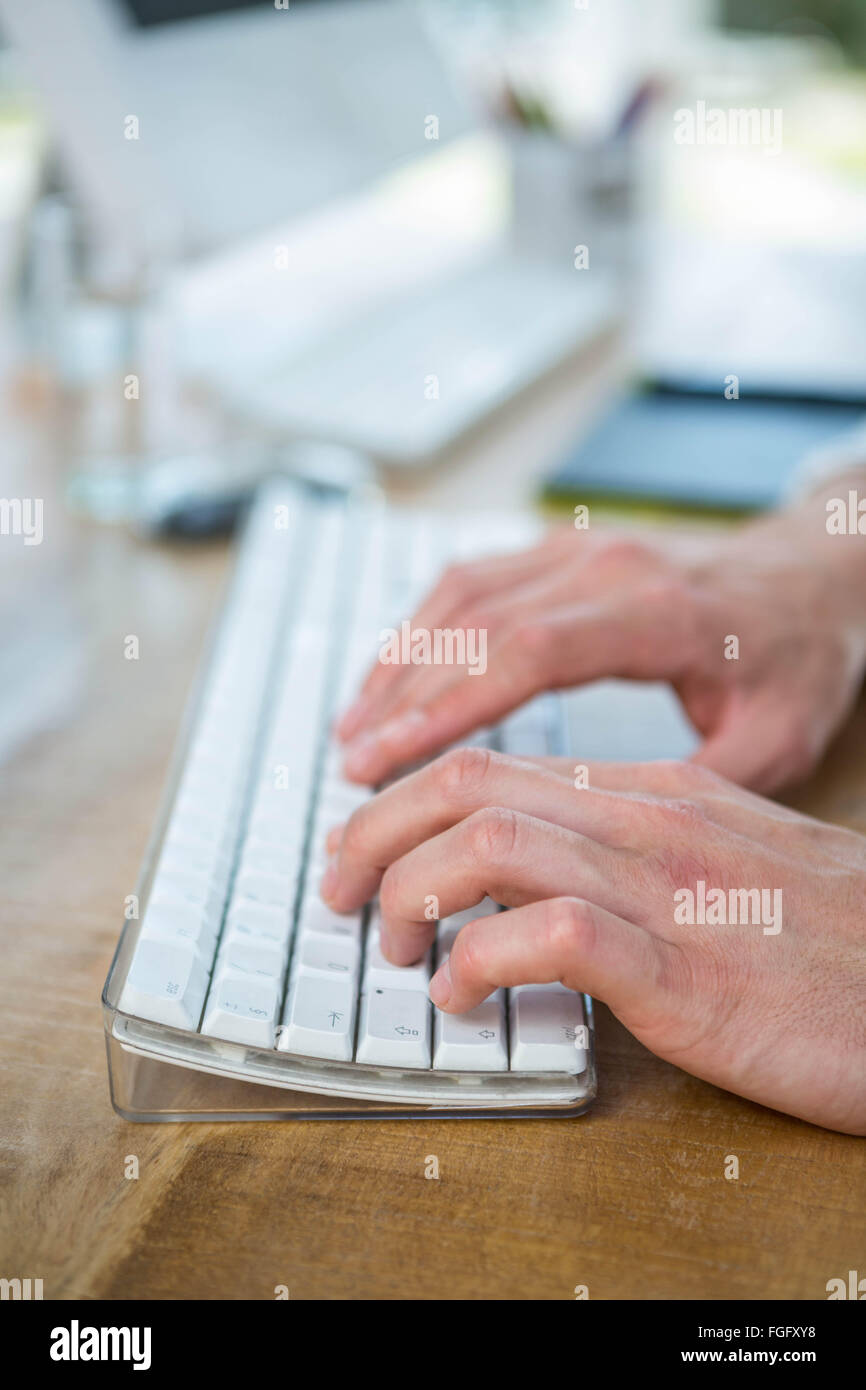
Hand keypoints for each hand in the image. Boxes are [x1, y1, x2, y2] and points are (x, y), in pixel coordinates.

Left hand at [321, 749, 865, 1133]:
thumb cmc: (833, 940)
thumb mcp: (728, 864)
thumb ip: (638, 850)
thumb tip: (536, 877)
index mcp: (657, 791)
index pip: (496, 763)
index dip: (407, 800)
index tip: (367, 845)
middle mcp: (649, 820)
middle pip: (467, 784)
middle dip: (374, 831)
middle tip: (339, 890)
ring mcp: (664, 888)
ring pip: (485, 842)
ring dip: (406, 893)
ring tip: (392, 947)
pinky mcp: (681, 970)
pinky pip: (542, 937)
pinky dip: (475, 963)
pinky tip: (462, 996)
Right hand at [336, 495, 865, 792]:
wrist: (813, 567)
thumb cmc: (797, 650)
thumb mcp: (777, 734)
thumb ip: (696, 787)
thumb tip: (607, 843)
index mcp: (658, 612)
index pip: (528, 653)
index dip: (449, 706)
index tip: (390, 760)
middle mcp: (606, 567)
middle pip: (476, 624)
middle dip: (403, 697)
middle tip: (352, 766)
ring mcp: (579, 549)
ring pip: (460, 595)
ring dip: (398, 662)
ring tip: (353, 730)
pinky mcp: (562, 549)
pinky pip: (472, 580)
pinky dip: (421, 630)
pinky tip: (393, 676)